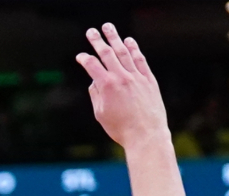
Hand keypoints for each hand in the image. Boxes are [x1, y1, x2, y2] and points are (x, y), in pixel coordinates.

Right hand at [76, 25, 169, 149]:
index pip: (92, 66)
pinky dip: (134, 49)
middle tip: (91, 31)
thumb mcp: (100, 113)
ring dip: (115, 38)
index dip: (84, 59)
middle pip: (107, 53)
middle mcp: (122, 77)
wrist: (146, 134)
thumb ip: (96, 95)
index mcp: (106, 86)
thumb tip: (94, 82)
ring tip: (108, 28)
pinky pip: (140, 60)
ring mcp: (137, 77)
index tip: (80, 56)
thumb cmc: (120, 128)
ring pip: (124, 52)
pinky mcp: (148, 80)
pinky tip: (129, 41)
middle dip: (97, 41)